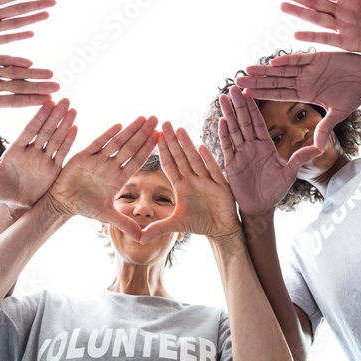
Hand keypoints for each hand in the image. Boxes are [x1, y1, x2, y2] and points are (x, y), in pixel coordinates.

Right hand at [0, 52, 59, 161]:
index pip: (13, 102)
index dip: (29, 102)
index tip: (48, 104)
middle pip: (19, 87)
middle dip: (38, 88)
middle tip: (59, 88)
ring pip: (16, 72)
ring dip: (33, 73)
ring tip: (51, 73)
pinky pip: (2, 59)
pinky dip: (14, 60)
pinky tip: (29, 62)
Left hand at [0, 99, 76, 207]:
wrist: (16, 206)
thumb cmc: (0, 191)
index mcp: (16, 150)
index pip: (28, 130)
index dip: (37, 116)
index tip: (44, 101)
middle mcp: (32, 152)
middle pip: (44, 129)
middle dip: (54, 114)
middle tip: (63, 97)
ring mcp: (43, 160)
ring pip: (55, 138)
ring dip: (64, 123)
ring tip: (72, 108)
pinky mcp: (53, 171)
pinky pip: (62, 154)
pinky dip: (69, 141)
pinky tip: (75, 128)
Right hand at [45, 116, 158, 239]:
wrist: (62, 202)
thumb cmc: (85, 207)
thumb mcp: (107, 217)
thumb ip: (125, 224)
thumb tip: (143, 238)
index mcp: (118, 178)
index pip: (137, 161)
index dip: (149, 149)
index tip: (161, 137)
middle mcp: (111, 166)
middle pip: (131, 147)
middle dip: (144, 134)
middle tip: (158, 119)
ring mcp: (98, 159)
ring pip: (118, 142)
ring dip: (130, 130)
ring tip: (144, 118)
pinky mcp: (84, 156)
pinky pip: (98, 143)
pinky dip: (108, 135)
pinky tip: (119, 125)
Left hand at [139, 122, 240, 244]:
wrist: (221, 230)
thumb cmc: (199, 224)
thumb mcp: (176, 225)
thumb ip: (158, 228)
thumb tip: (139, 237)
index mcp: (181, 186)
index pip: (169, 165)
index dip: (162, 151)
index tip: (154, 136)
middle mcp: (193, 180)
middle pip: (180, 157)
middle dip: (172, 141)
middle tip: (164, 123)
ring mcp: (207, 181)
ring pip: (195, 160)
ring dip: (187, 145)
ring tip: (180, 130)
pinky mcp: (220, 187)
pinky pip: (213, 171)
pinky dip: (208, 160)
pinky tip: (201, 147)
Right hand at [217, 88, 320, 215]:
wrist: (261, 208)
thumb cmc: (276, 191)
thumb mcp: (290, 173)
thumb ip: (300, 158)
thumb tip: (319, 147)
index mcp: (266, 145)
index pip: (259, 122)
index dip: (254, 107)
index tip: (251, 90)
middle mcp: (252, 146)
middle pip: (244, 121)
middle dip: (239, 104)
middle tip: (233, 86)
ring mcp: (241, 153)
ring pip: (234, 129)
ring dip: (229, 113)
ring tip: (223, 97)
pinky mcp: (231, 163)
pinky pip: (227, 146)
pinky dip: (224, 133)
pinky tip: (222, 120)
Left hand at [237, 52, 360, 153]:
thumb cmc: (355, 93)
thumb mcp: (338, 114)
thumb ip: (324, 128)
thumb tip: (317, 149)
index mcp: (305, 93)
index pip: (278, 94)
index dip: (262, 94)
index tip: (244, 96)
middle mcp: (303, 80)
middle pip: (275, 81)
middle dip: (256, 82)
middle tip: (236, 82)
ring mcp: (309, 68)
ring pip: (283, 69)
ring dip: (266, 70)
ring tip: (247, 70)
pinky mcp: (319, 57)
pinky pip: (301, 59)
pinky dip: (288, 61)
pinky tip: (273, 63)